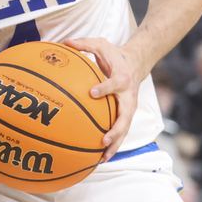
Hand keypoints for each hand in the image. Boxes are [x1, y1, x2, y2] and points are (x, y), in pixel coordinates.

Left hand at [63, 38, 140, 161]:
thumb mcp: (101, 45)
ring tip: (102, 158)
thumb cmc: (114, 55)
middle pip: (125, 116)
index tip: (92, 92)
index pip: (113, 84)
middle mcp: (128, 96)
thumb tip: (65, 43)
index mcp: (121, 78)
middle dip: (115, 130)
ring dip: (115, 144)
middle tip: (103, 139)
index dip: (104, 88)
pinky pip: (121, 132)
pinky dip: (114, 145)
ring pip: (125, 129)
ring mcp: (129, 108)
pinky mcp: (127, 115)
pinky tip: (101, 157)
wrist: (136, 63)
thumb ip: (84, 44)